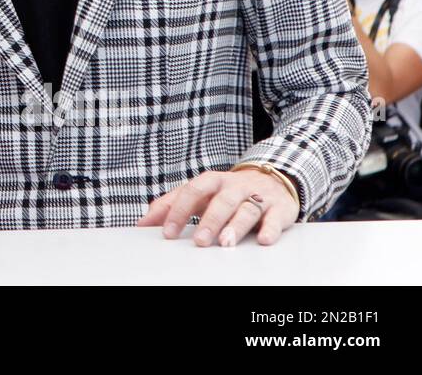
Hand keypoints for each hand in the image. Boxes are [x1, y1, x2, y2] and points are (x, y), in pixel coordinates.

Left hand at [137, 168, 297, 245]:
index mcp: (211, 181)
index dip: (179, 211)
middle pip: (221, 201)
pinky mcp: (279, 209)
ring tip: (226, 242)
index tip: (168, 232)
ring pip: (246, 210)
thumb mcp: (198, 194)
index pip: (192, 192)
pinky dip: (270, 229)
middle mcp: (234, 186)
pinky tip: (263, 240)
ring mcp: (258, 197)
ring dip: (236, 226)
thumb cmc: (226, 192)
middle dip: (209, 221)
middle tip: (199, 241)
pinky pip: (275, 219)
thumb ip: (170, 205)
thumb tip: (142, 223)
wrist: (271, 179)